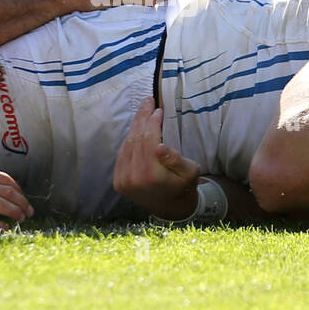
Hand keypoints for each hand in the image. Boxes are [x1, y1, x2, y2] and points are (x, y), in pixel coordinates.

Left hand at [113, 98, 201, 218]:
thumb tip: (159, 146)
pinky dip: (130, 139)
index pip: (148, 140)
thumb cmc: (184, 186)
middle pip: (136, 139)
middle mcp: (133, 178)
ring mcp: (123, 180)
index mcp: (152, 175)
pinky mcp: (118, 181)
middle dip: (142, 118)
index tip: (158, 109)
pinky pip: (122, 153)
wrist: (170, 208)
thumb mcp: (190, 172)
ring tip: (143, 110)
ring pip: (127, 144)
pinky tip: (137, 128)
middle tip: (148, 101)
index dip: (152, 121)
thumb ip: (176, 159)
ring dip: (135, 126)